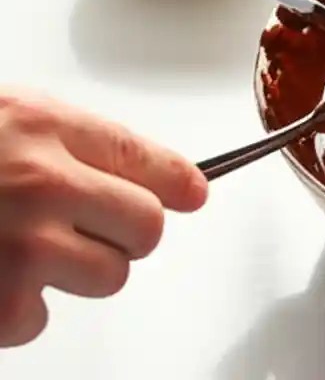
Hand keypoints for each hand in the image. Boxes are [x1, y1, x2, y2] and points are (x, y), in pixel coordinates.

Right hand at [0, 89, 206, 346]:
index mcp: (39, 126)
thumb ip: (70, 142)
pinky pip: (39, 320)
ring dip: (72, 273)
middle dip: (124, 233)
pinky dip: (14, 310)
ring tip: (16, 249)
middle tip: (83, 227)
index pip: (150, 160)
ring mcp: (17, 248)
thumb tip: (164, 179)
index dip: (176, 182)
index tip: (190, 194)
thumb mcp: (1, 119)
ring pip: (107, 278)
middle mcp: (38, 184)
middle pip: (146, 228)